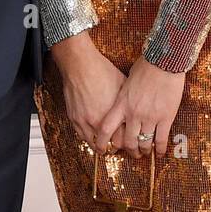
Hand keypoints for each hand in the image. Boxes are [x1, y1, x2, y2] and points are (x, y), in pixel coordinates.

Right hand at [51, 33, 127, 150]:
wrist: (80, 65)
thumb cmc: (102, 71)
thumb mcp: (123, 86)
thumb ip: (128, 103)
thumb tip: (136, 109)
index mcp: (115, 115)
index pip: (125, 140)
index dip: (129, 142)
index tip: (131, 140)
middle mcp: (99, 122)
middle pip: (111, 145)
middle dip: (117, 146)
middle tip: (120, 145)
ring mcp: (85, 122)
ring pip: (95, 144)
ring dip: (102, 146)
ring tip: (107, 145)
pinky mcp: (74, 119)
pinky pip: (82, 137)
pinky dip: (89, 139)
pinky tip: (93, 137)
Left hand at [97, 58, 184, 158]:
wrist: (164, 61)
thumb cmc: (145, 66)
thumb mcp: (127, 82)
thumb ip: (124, 97)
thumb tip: (122, 105)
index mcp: (121, 104)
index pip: (106, 128)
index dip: (102, 141)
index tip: (102, 149)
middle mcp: (133, 113)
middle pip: (127, 141)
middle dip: (130, 150)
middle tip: (133, 153)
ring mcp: (150, 117)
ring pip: (144, 143)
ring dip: (145, 151)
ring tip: (146, 153)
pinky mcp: (165, 117)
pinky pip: (161, 139)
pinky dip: (160, 149)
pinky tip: (161, 153)